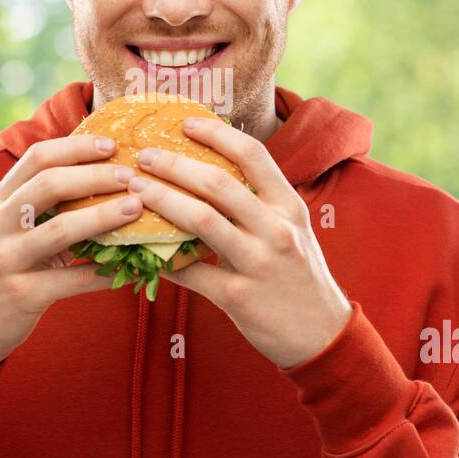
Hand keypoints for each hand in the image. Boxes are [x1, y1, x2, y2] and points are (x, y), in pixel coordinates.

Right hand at [0, 134, 141, 365]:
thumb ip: (40, 206)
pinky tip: (131, 268)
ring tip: (135, 208)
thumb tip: (103, 181)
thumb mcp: (7, 230)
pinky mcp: (22, 294)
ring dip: (103, 216)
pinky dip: (105, 272)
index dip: (77, 147)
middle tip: (130, 175)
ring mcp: (6, 260)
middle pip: (49, 185)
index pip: (36, 158)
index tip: (112, 145)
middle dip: (95, 176)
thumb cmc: (0, 268)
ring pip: (61, 229)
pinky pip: (72, 279)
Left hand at [125, 117, 352, 369]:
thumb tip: (209, 171)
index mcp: (289, 206)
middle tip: (143, 156)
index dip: (216, 133)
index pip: (252, 155)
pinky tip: (140, 247)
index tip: (184, 123)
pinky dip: (162, 257)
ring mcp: (258, 263)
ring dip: (161, 200)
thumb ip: (260, 202)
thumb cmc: (300, 274)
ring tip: (135, 189)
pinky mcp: (238, 297)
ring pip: (200, 220)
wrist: (323, 333)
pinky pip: (190, 271)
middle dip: (174, 164)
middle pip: (217, 183)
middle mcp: (276, 229)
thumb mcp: (292, 229)